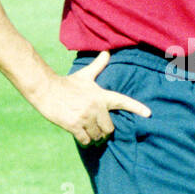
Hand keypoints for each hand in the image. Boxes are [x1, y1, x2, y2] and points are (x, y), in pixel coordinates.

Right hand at [29, 50, 151, 144]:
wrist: (46, 89)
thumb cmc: (67, 83)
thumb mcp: (85, 75)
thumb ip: (98, 66)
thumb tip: (107, 52)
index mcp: (101, 95)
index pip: (123, 101)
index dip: (137, 108)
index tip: (148, 114)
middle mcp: (96, 107)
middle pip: (109, 129)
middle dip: (104, 132)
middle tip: (98, 130)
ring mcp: (85, 117)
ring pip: (97, 136)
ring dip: (94, 138)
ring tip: (89, 133)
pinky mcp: (73, 125)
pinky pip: (85, 140)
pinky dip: (85, 141)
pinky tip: (81, 137)